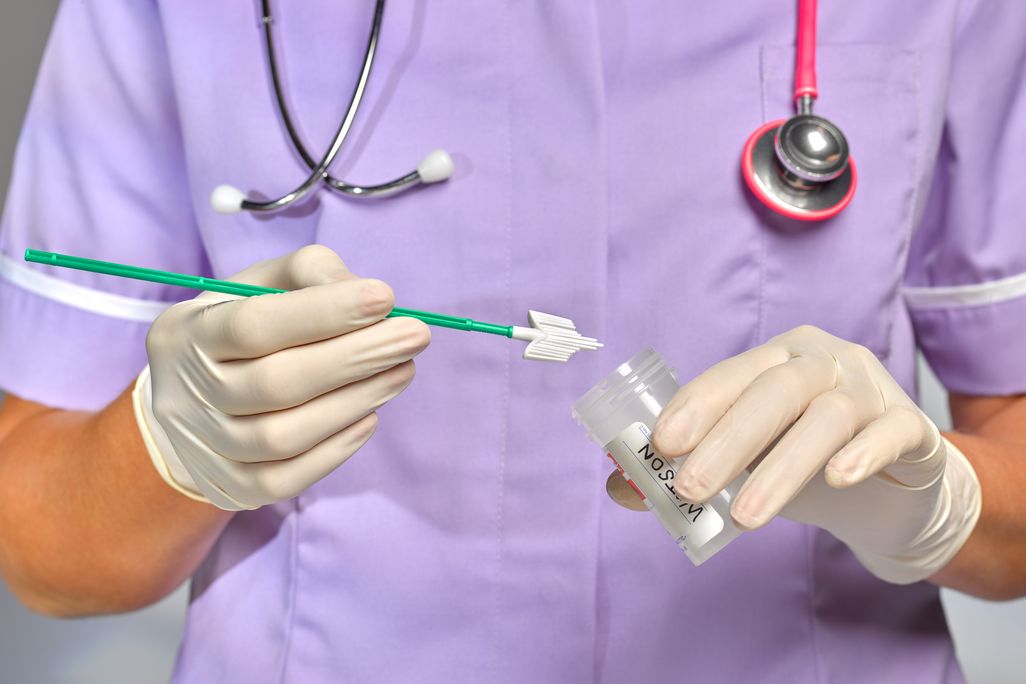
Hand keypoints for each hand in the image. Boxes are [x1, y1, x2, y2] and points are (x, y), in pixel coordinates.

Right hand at [133, 245, 429, 509]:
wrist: (187, 401)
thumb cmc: (240, 327)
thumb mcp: (260, 285)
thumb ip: (310, 274)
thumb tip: (370, 298)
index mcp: (188, 333)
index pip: (254, 324)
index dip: (324, 312)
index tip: (385, 297)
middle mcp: (187, 394)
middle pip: (276, 383)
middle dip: (356, 358)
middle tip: (415, 336)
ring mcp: (207, 448)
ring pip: (284, 436)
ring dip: (355, 401)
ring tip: (403, 371)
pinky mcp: (230, 488)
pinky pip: (286, 479)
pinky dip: (335, 449)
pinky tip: (370, 416)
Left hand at [607, 325, 980, 583]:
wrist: (891, 488)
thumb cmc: (804, 461)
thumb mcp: (746, 462)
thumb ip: (690, 467)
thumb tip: (619, 488)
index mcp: (776, 359)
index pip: (730, 376)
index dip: (694, 407)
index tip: (659, 447)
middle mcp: (824, 362)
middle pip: (774, 391)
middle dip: (727, 441)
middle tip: (690, 489)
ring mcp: (871, 389)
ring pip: (827, 417)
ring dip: (781, 468)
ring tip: (744, 518)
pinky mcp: (912, 426)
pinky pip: (892, 430)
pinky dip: (863, 452)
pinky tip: (838, 479)